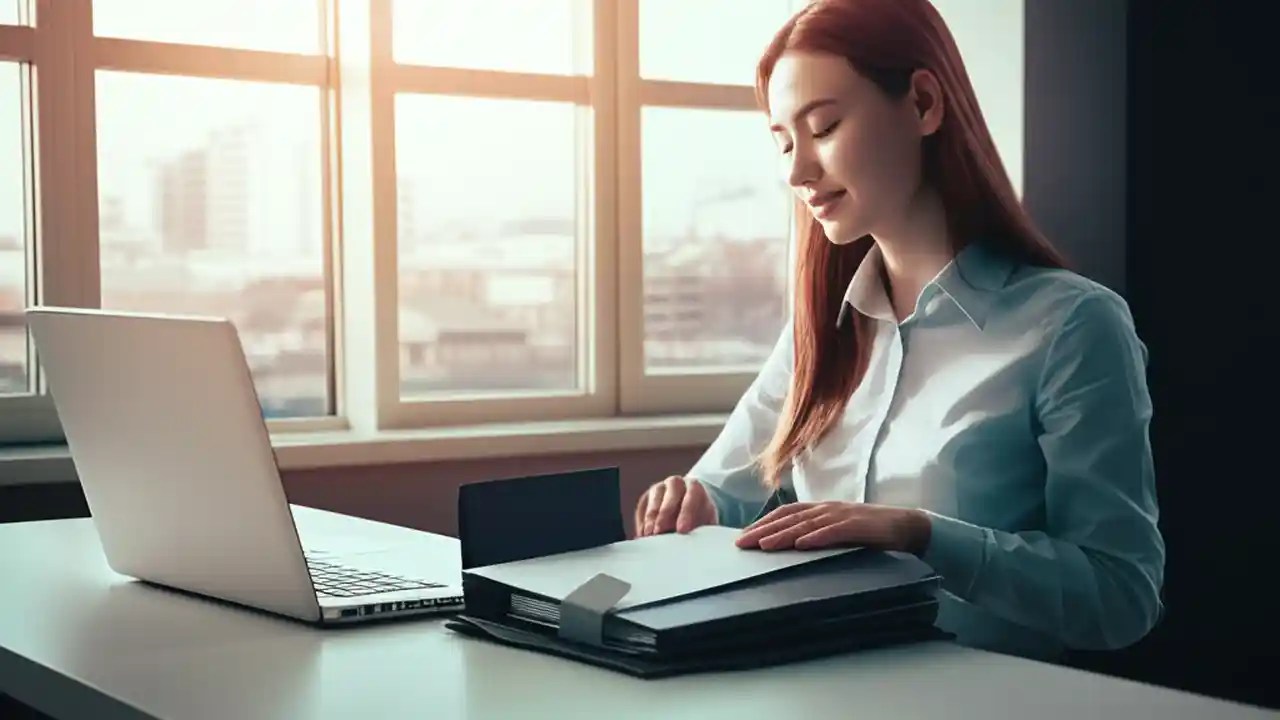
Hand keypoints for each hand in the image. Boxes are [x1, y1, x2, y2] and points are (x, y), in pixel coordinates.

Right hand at [634, 476, 717, 536]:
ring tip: (649, 535)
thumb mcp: (706, 520)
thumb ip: (704, 528)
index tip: (682, 530)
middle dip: (665, 513)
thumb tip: (699, 543)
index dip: (687, 512)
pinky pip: (642, 508)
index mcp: (695, 487)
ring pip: (654, 499)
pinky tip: (643, 535)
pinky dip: (642, 522)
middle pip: (671, 494)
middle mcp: (676, 483)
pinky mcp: (646, 498)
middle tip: (660, 531)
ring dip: (651, 518)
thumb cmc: (700, 517)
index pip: (692, 496)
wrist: (688, 507)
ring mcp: (659, 489)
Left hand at [735, 501, 930, 554]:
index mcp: (820, 509)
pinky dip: (817, 537)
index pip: (785, 514)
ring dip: (783, 534)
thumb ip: (816, 535)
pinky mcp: (858, 526)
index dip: (763, 523)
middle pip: (789, 518)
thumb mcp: (837, 531)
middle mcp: (827, 509)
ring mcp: (842, 516)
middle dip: (763, 530)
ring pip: (806, 524)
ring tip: (764, 546)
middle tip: (741, 544)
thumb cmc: (869, 532)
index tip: (742, 537)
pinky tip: (802, 544)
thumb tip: (789, 548)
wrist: (906, 526)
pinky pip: (834, 531)